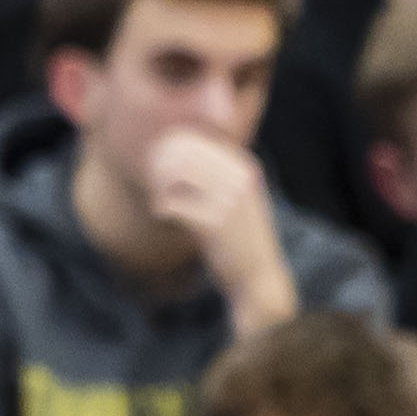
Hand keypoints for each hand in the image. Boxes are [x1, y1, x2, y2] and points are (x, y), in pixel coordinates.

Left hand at [142, 130, 291, 321]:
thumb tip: (174, 142)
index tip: (165, 171)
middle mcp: (240, 178)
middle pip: (181, 153)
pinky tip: (165, 217)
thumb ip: (216, 167)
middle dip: (161, 168)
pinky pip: (171, 204)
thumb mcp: (238, 194)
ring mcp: (228, 200)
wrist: (258, 276)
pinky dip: (161, 208)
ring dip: (159, 187)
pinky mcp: (214, 224)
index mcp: (245, 166)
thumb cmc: (240, 234)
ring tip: (162, 201)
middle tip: (159, 187)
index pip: (196, 139)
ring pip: (173, 175)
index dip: (171, 149)